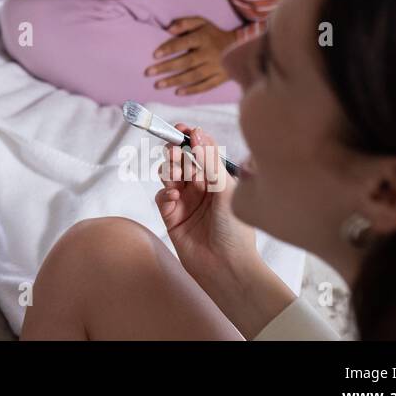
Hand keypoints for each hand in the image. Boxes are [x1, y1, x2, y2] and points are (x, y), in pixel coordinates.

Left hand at [146, 17, 235, 95]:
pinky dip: (192, 90)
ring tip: (158, 85)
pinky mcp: (221, 78)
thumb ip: (185, 23)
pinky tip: (178, 93)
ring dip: (175, 81)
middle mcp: (210, 53)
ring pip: (194, 76)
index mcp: (204, 38)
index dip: (169, 48)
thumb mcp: (202, 22)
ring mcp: (216, 67)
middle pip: (186, 62)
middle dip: (166, 68)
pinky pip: (206, 85)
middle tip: (148, 72)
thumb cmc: (214, 34)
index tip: (154, 55)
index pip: (184, 43)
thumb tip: (169, 29)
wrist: (241, 47)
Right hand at [155, 126, 257, 282]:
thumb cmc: (235, 230)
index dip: (189, 138)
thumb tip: (197, 133)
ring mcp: (185, 201)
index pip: (200, 151)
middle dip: (176, 153)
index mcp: (218, 178)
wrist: (226, 267)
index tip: (181, 128)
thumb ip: (210, 160)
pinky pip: (161, 195)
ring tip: (177, 179)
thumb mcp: (227, 189)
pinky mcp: (172, 216)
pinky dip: (164, 192)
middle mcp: (201, 187)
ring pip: (168, 174)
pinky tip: (173, 197)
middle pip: (181, 159)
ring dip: (169, 171)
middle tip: (176, 152)